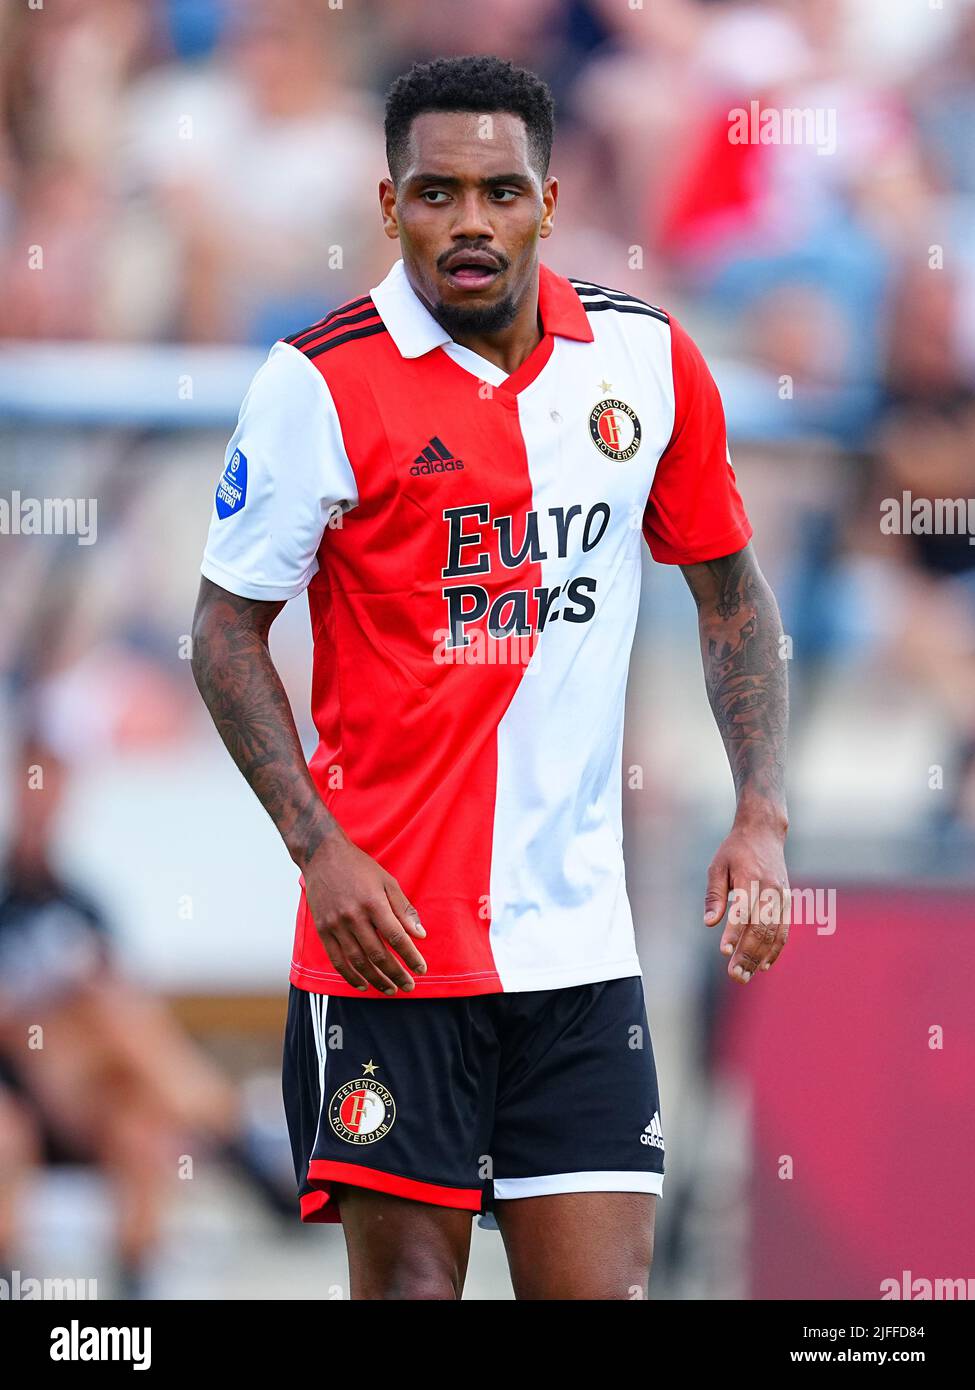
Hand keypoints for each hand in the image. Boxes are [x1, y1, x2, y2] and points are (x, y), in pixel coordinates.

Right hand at [301, 831, 426, 994]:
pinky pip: (337, 960)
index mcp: (373, 902)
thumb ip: (404, 909)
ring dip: (376, 979)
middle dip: (396, 973)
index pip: (396, 938)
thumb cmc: (360, 868)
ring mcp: (336, 925)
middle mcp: (353, 916)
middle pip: (378, 954)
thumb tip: (420, 935)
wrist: (322, 856)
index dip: (410, 956)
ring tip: (390, 989)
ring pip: (358, 961)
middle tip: (409, 986)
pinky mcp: (323, 930)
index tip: (421, 969)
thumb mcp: (387, 881)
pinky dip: (350, 976)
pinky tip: (364, 985)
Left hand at [703, 813, 789, 983]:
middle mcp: (770, 890)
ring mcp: (782, 897)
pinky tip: (763, 965)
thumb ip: (714, 895)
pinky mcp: (787, 902)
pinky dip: (775, 950)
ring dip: (760, 958)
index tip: (724, 952)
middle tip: (735, 975)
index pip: (743, 911)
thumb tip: (709, 923)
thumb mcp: (717, 866)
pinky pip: (784, 931)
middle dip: (748, 954)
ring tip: (745, 976)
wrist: (764, 832)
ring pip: (774, 934)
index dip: (734, 933)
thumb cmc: (735, 850)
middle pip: (761, 928)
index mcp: (750, 878)